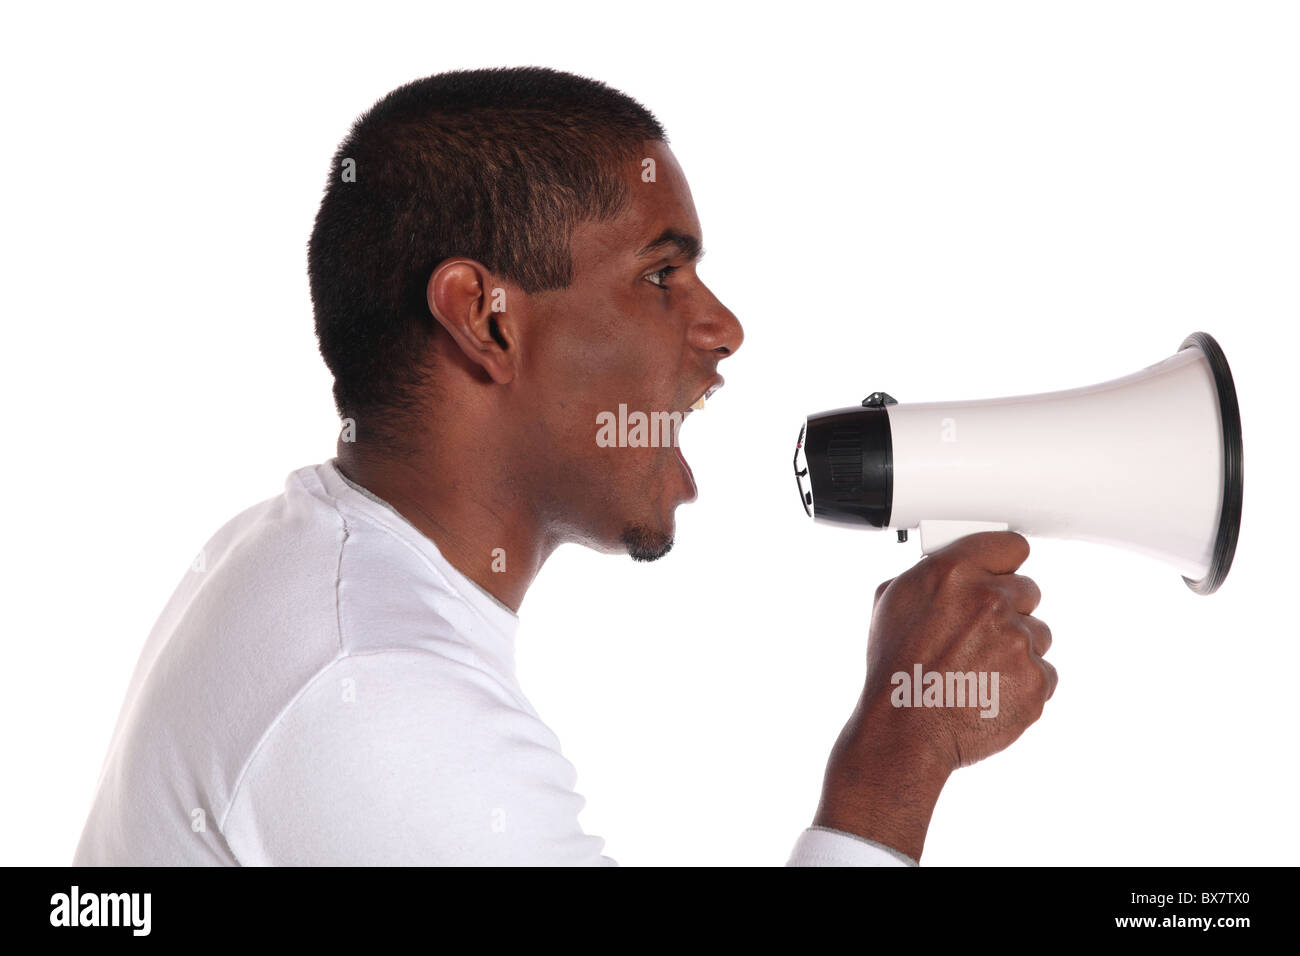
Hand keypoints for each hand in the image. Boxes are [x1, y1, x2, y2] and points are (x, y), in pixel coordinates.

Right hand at [813, 531, 1056, 860]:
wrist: (905, 732)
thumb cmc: (895, 672)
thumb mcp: (892, 604)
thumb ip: (928, 576)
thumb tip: (947, 567)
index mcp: (953, 572)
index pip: (1011, 545)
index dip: (1003, 563)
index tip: (1000, 573)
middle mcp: (990, 600)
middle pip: (1028, 589)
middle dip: (1008, 610)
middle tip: (978, 635)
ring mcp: (1017, 640)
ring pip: (1038, 633)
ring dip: (1017, 649)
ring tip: (979, 671)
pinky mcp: (1036, 679)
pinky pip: (1044, 672)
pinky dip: (1023, 684)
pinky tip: (990, 692)